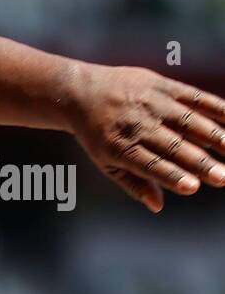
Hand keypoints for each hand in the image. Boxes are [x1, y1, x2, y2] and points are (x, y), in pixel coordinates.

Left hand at [67, 63, 224, 211]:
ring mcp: (151, 104)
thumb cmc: (98, 134)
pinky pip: (194, 97)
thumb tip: (157, 207)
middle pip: (174, 146)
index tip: (193, 187)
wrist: (83, 92)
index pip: (150, 165)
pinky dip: (216, 107)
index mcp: (120, 147)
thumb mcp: (106, 162)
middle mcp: (137, 125)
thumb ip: (134, 184)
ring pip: (189, 122)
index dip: (172, 176)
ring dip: (215, 136)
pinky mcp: (163, 86)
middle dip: (200, 163)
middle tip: (222, 178)